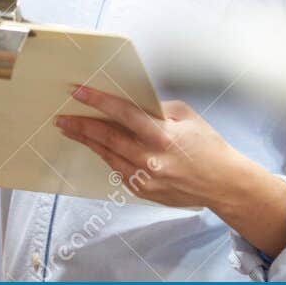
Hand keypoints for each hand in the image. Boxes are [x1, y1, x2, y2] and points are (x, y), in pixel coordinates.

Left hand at [56, 85, 285, 255]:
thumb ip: (158, 110)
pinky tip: (98, 148)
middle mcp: (151, 160)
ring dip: (89, 142)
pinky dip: (108, 157)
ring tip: (71, 131)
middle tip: (62, 118)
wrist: (222, 184)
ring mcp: (145, 179)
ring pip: (108, 156)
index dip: (99, 101)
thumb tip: (133, 105)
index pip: (123, 114)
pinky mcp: (143, 191)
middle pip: (107, 138)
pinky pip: (119, 171)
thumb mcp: (187, 116)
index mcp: (163, 136)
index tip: (79, 92)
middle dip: (82, 126)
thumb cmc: (209, 147)